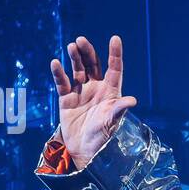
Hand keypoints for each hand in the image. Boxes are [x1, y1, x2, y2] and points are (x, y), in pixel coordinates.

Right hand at [49, 35, 137, 170]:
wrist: (85, 151)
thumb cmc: (103, 137)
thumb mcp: (112, 122)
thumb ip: (119, 109)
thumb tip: (133, 100)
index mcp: (111, 92)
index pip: (114, 69)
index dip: (115, 54)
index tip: (115, 39)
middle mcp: (97, 88)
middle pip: (93, 65)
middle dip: (88, 52)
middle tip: (81, 41)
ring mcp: (81, 92)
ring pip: (78, 69)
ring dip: (75, 57)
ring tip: (72, 46)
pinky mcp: (66, 98)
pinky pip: (62, 82)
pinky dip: (58, 73)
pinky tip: (56, 63)